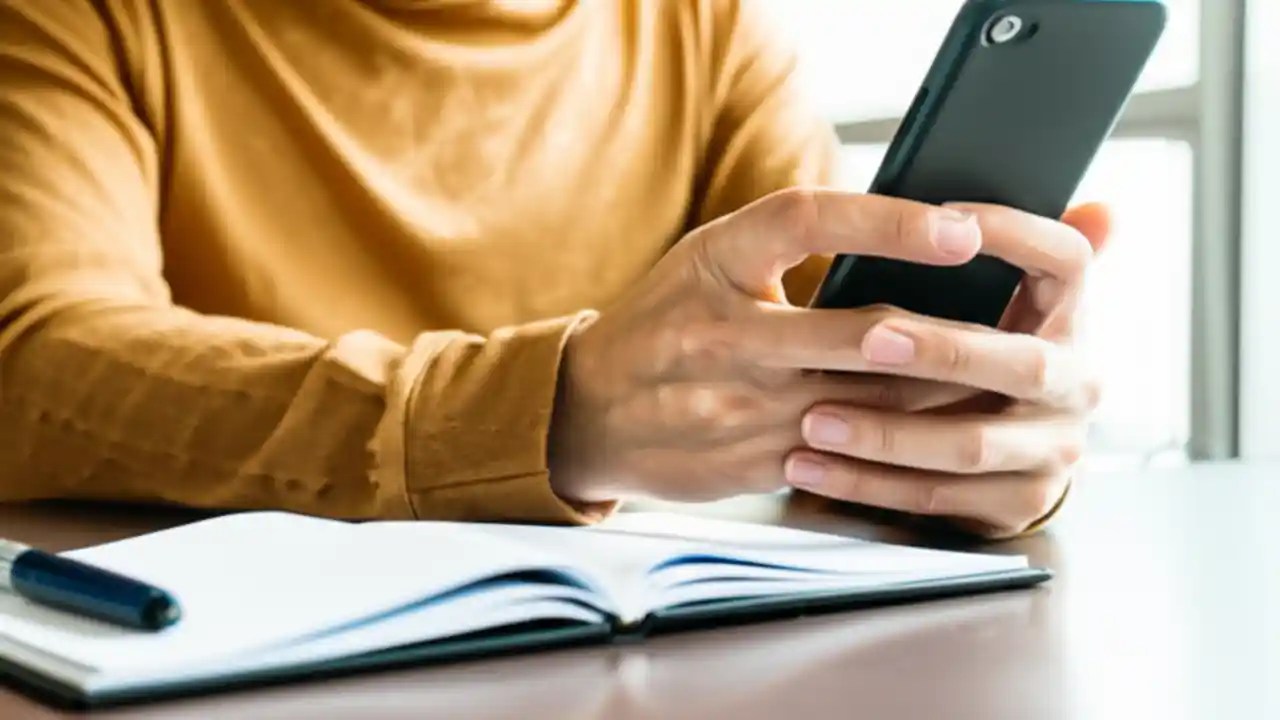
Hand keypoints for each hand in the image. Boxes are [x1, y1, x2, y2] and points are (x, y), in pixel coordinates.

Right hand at [548, 188, 1099, 537]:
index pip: (807, 221)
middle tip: (1024, 323)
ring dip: (940, 394)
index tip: (961, 228)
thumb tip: (898, 235)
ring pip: (868, 402)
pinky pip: (847, 453)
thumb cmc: (666, 321)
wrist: (591, 411)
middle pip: (861, 332)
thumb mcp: (709, 260)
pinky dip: (898, 443)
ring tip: (1003, 379)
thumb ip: (783, 243)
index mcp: (715, 262)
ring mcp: (738, 404)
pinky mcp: (752, 461)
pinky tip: (943, 433)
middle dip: (949, 335)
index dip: (888, 222)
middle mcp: (725, 333)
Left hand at [786, 203, 1110, 537]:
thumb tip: (1101, 208)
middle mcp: (1077, 383)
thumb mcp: (999, 306)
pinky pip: (935, 497)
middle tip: (868, 339)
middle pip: (1022, 363)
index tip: (944, 216)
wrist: (1006, 460)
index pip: (1068, 260)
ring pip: (969, 444)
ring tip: (813, 418)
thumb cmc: (976, 358)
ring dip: (885, 434)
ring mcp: (1054, 451)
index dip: (1014, 233)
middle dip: (941, 351)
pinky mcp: (1016, 505)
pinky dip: (867, 484)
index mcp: (1070, 317)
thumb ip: (1018, 258)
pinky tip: (809, 466)